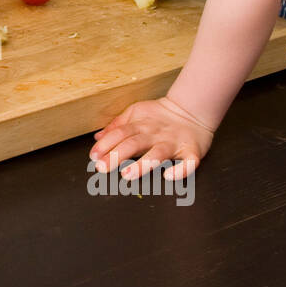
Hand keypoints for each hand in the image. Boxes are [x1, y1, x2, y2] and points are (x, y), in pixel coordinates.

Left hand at [89, 96, 214, 180]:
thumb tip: (98, 138)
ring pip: (158, 153)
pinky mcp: (192, 151)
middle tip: (102, 168)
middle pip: (134, 143)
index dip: (106, 144)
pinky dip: (180, 170)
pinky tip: (169, 176)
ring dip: (143, 164)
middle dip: (117, 155)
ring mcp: (174, 143)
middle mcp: (156, 134)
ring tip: (127, 174)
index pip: (120, 133)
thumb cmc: (160, 115)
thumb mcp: (136, 113)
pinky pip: (189, 162)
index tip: (93, 156)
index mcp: (141, 124)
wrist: (192, 110)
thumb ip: (117, 125)